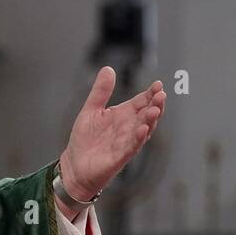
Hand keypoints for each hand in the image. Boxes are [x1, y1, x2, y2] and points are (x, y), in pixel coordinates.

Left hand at [59, 67, 165, 202]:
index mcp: (123, 115)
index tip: (158, 84)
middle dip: (155, 105)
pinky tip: (143, 129)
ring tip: (154, 110)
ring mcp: (126, 142)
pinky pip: (132, 147)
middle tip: (161, 95)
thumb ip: (101, 91)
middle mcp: (129, 128)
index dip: (150, 94)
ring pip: (143, 130)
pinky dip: (138, 139)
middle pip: (147, 114)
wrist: (74, 165)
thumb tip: (109, 68)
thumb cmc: (85, 139)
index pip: (141, 102)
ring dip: (150, 120)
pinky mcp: (120, 157)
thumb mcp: (91, 109)